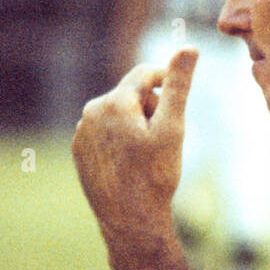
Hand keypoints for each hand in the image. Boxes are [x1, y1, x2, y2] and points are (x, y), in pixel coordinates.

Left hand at [71, 48, 197, 249]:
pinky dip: (120, 142)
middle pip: (131, 95)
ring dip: (136, 126)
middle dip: (151, 109)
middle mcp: (91, 112)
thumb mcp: (173, 127)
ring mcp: (82, 133)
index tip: (180, 98)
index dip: (167, 81)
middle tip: (164, 140)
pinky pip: (105, 135)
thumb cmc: (155, 175)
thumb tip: (189, 48)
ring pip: (118, 116)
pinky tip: (131, 166)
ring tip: (147, 156)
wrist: (130, 221)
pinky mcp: (80, 152)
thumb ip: (178, 85)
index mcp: (114, 102)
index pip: (145, 74)